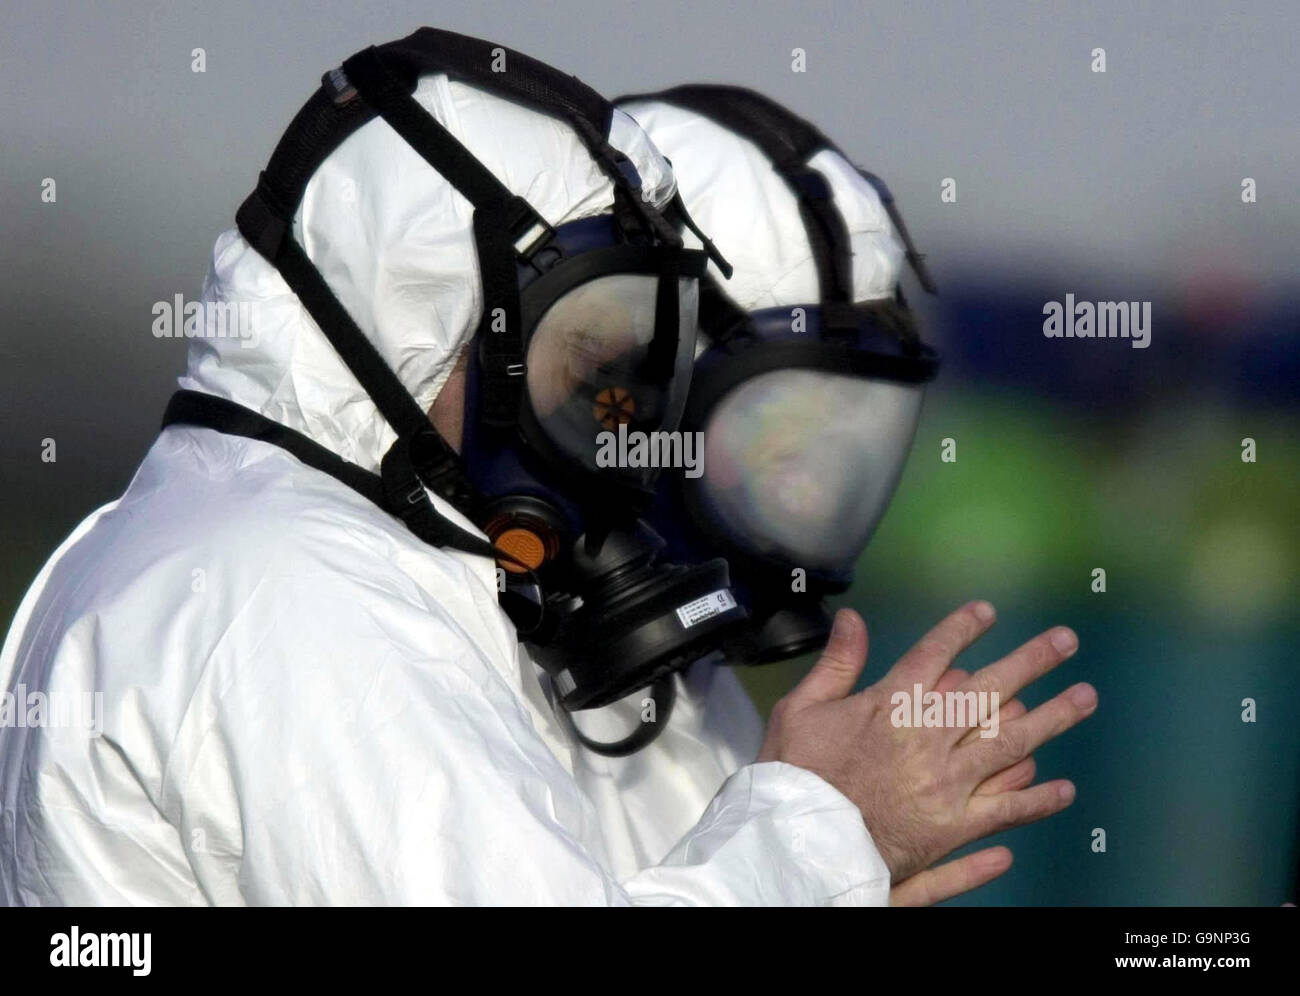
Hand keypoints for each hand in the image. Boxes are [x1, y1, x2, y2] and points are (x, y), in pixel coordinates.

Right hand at [758, 602, 1096, 887]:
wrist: (799, 843)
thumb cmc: (795, 776)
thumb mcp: (802, 708)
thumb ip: (837, 662)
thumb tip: (853, 617)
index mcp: (892, 705)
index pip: (936, 654)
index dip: (963, 629)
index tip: (988, 612)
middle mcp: (928, 738)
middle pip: (990, 691)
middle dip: (1031, 661)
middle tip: (1066, 641)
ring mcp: (947, 783)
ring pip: (1012, 744)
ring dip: (1053, 718)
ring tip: (1085, 697)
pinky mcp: (954, 826)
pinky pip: (1006, 810)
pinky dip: (1037, 801)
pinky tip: (1064, 790)